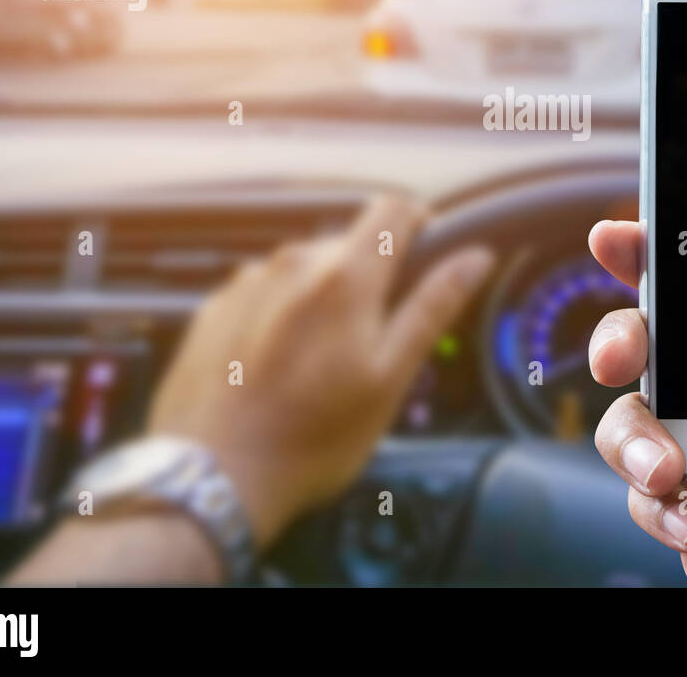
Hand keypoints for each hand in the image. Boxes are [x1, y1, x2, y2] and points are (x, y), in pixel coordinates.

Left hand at [148, 195, 493, 547]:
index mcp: (344, 274)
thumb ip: (433, 307)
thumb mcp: (391, 378)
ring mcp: (246, 282)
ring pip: (305, 269)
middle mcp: (291, 262)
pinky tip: (278, 367)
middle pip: (349, 242)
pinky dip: (282, 315)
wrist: (211, 476)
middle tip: (377, 339)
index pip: (393, 209)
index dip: (420, 223)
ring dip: (324, 296)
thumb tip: (475, 256)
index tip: (428, 255)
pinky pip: (264, 293)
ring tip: (322, 362)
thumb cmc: (313, 437)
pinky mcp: (213, 308)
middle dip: (372, 276)